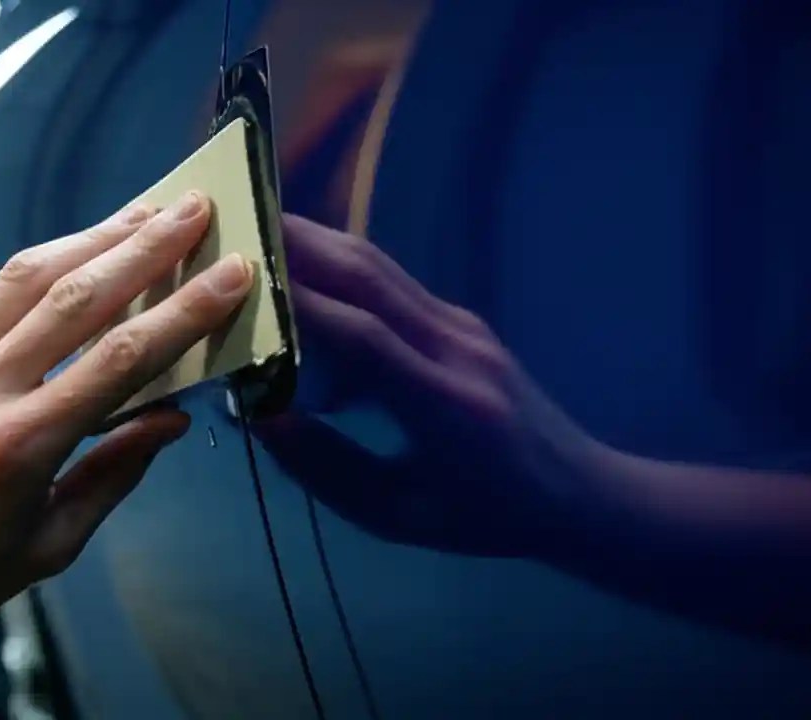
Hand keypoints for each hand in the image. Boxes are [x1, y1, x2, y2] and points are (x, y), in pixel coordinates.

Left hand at [0, 192, 253, 653]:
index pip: (123, 357)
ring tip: (146, 209)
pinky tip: (77, 249)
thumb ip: (113, 475)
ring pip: (28, 278)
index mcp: (20, 446)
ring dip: (95, 236)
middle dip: (147, 247)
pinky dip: (41, 265)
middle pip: (79, 297)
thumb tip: (171, 417)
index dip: (187, 310)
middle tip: (198, 208)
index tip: (233, 273)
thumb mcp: (49, 547)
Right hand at [258, 216, 598, 557]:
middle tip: (231, 224)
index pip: (363, 336)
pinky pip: (391, 281)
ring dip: (316, 241)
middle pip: (369, 275)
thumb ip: (326, 467)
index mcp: (445, 405)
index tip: (233, 280)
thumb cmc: (484, 517)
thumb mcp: (397, 516)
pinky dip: (339, 266)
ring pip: (380, 266)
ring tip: (254, 229)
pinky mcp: (460, 319)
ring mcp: (462, 324)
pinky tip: (301, 269)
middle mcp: (456, 347)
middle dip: (297, 243)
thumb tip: (260, 414)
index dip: (299, 303)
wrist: (579, 492)